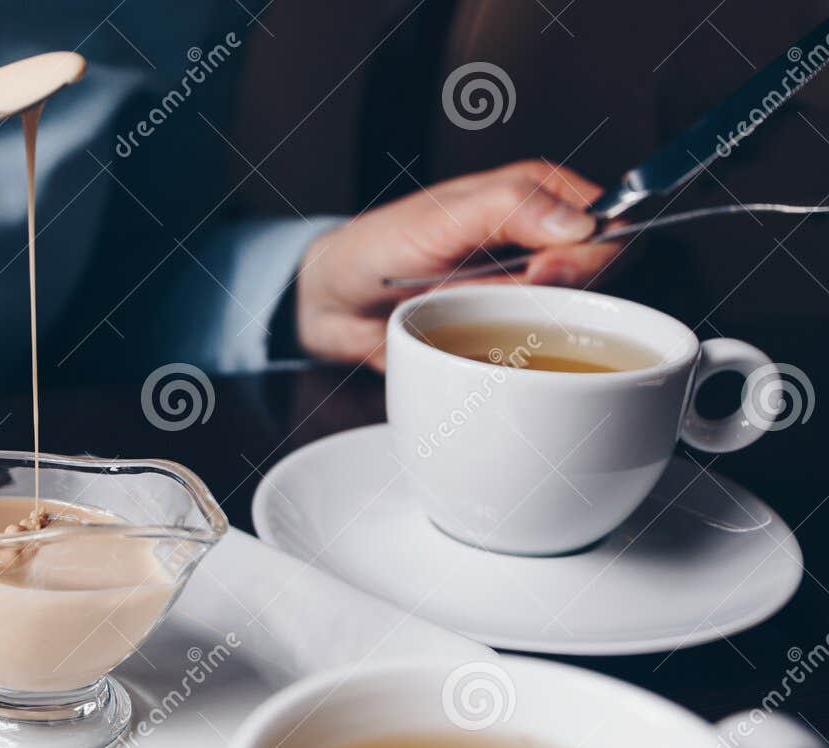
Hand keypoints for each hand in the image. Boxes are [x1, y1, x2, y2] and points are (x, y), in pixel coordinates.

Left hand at [295, 160, 622, 369]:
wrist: (337, 302)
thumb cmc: (379, 246)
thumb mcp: (440, 218)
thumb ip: (509, 207)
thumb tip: (578, 223)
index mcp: (535, 195)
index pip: (609, 216)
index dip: (590, 247)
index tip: (543, 268)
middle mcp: (541, 240)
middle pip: (604, 270)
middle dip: (561, 287)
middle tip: (509, 289)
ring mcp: (527, 288)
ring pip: (576, 313)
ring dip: (534, 320)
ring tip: (480, 308)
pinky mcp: (510, 329)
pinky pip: (541, 349)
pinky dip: (520, 352)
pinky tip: (483, 342)